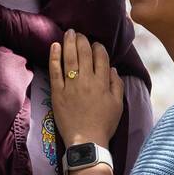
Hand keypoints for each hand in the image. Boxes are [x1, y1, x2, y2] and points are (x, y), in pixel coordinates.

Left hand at [49, 29, 123, 147]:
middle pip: (84, 54)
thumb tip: (112, 68)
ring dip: (69, 42)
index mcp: (102, 83)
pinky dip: (55, 57)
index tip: (96, 43)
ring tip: (69, 32)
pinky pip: (55, 71)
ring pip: (70, 58)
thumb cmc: (104, 124)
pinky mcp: (57, 92)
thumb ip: (117, 85)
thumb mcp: (118, 105)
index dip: (98, 47)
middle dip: (82, 40)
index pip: (101, 58)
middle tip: (80, 33)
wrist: (87, 141)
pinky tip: (55, 45)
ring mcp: (71, 85)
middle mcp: (87, 81)